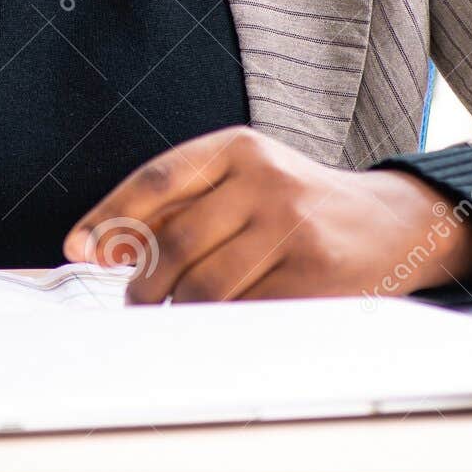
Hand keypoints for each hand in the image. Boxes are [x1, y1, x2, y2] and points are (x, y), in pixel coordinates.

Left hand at [63, 126, 471, 303]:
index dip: (110, 218)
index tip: (79, 246)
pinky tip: (216, 320)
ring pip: (205, 284)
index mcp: (237, 148)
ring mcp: (291, 224)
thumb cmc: (299, 202)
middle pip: (175, 242)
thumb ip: (183, 202)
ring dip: (174, 309)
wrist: (392, 221)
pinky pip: (245, 310)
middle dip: (143, 281)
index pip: (155, 181)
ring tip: (169, 312)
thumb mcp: (244, 179)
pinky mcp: (313, 270)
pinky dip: (220, 323)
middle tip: (136, 298)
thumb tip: (108, 244)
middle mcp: (263, 178)